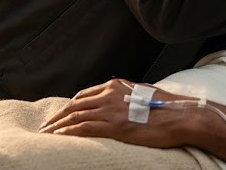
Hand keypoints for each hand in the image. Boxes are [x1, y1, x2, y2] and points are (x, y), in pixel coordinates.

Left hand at [38, 79, 191, 147]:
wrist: (180, 116)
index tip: (60, 116)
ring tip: (46, 135)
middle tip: (45, 127)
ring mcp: (110, 110)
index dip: (69, 107)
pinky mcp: (114, 126)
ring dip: (57, 126)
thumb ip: (125, 97)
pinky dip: (68, 133)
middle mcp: (109, 95)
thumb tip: (118, 104)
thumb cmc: (166, 108)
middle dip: (57, 117)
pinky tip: (59, 138)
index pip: (84, 96)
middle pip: (74, 105)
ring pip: (74, 116)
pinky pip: (83, 129)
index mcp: (115, 86)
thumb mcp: (142, 95)